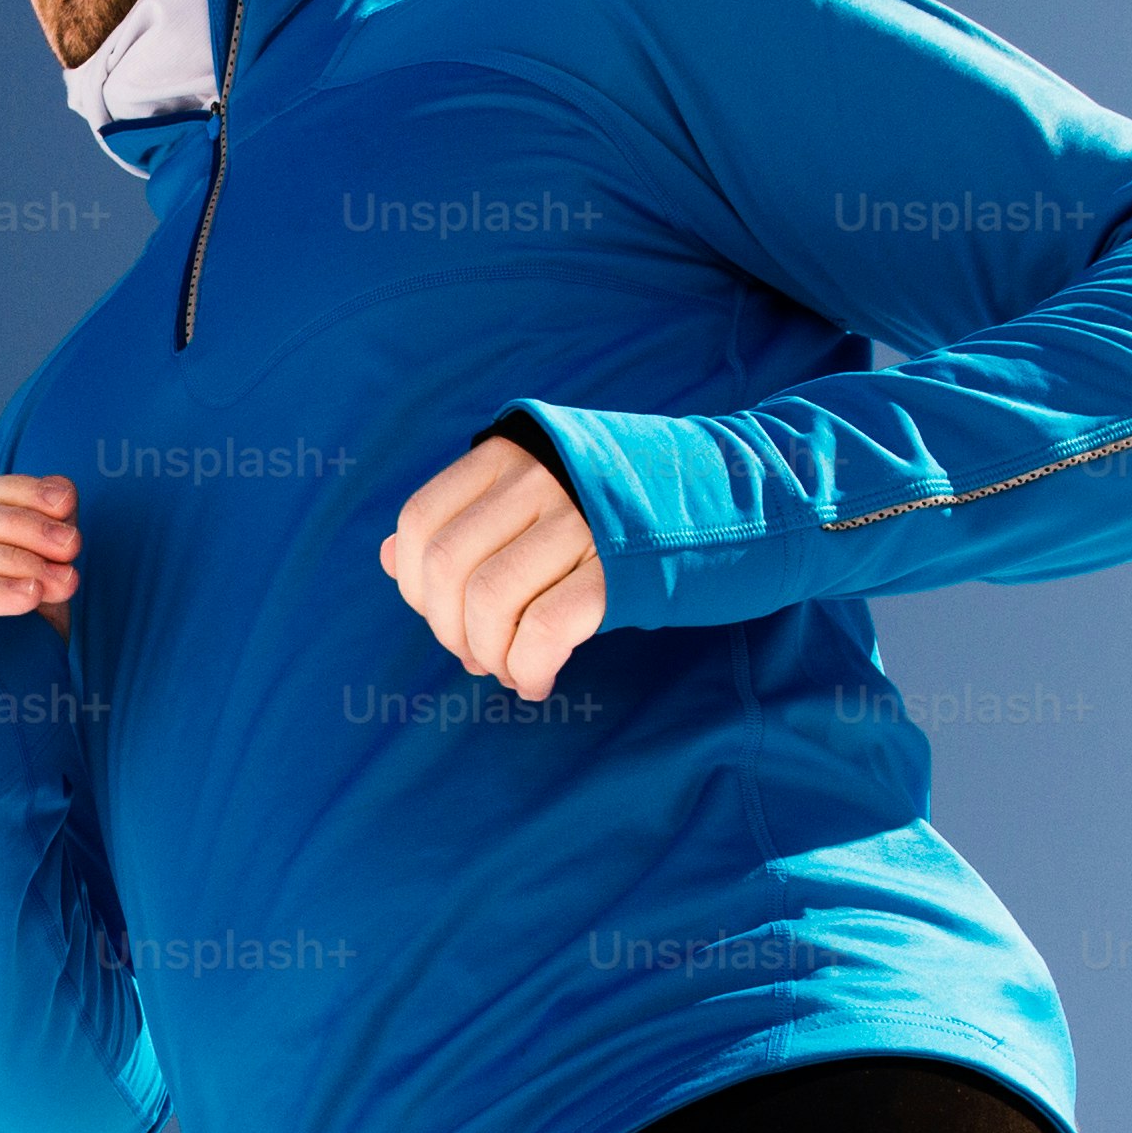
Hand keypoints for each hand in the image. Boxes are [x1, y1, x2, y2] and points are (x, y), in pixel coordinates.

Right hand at [0, 473, 78, 637]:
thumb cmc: (13, 640)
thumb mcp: (39, 585)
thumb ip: (50, 543)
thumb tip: (64, 495)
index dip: (17, 490)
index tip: (66, 503)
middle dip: (19, 523)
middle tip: (72, 546)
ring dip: (8, 557)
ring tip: (61, 580)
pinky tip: (30, 596)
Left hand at [383, 438, 601, 699]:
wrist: (742, 491)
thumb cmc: (627, 505)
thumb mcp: (540, 490)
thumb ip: (466, 517)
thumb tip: (388, 558)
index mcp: (510, 454)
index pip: (420, 522)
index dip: (415, 585)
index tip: (444, 616)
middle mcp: (540, 476)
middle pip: (447, 567)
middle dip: (449, 629)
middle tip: (478, 655)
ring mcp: (583, 517)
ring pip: (490, 600)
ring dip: (490, 654)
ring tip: (511, 668)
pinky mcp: (623, 565)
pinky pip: (546, 627)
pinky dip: (529, 666)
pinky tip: (539, 679)